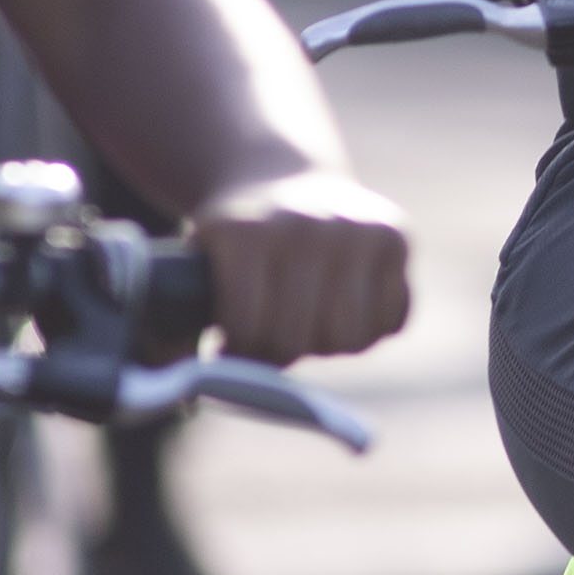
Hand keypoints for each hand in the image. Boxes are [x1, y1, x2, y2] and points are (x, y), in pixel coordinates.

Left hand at [191, 169, 411, 362]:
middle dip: (281, 350)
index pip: (249, 331)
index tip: (229, 343)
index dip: (238, 350)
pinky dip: (370, 325)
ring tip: (305, 319)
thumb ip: (179, 328)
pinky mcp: (395, 234)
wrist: (276, 176)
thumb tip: (182, 398)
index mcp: (243, 233)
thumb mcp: (197, 270)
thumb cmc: (232, 244)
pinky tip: (344, 302)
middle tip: (269, 334)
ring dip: (327, 342)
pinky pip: (391, 320)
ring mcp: (355, 226)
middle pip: (299, 339)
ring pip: (350, 337)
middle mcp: (305, 223)